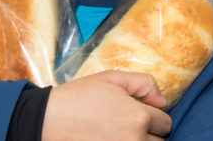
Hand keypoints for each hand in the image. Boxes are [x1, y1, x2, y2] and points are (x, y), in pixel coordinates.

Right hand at [43, 70, 171, 140]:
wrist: (47, 120)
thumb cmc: (79, 97)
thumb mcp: (113, 78)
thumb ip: (145, 84)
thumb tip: (162, 102)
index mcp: (138, 117)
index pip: (165, 122)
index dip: (155, 115)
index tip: (141, 113)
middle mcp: (134, 140)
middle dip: (150, 133)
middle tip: (129, 124)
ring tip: (121, 132)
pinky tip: (113, 139)